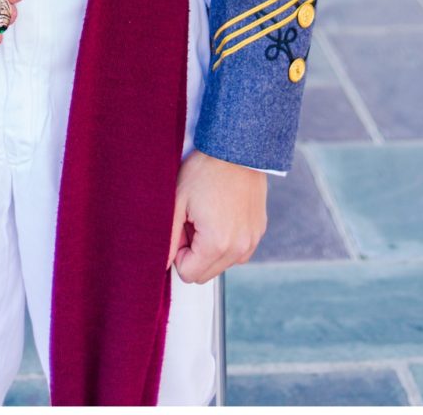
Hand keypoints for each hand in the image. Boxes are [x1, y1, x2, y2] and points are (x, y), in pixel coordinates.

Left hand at [167, 149, 267, 282]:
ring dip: (211, 248)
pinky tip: (223, 214)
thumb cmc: (205, 170)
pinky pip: (237, 251)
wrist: (237, 148)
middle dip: (194, 253)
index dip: (179, 253)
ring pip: (222, 263)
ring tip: (208, 215)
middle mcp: (239, 249)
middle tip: (193, 220)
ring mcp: (252, 241)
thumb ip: (168, 238)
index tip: (182, 227)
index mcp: (217, 244)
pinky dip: (227, 241)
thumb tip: (162, 263)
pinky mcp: (259, 232)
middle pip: (205, 273)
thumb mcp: (178, 201)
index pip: (189, 274)